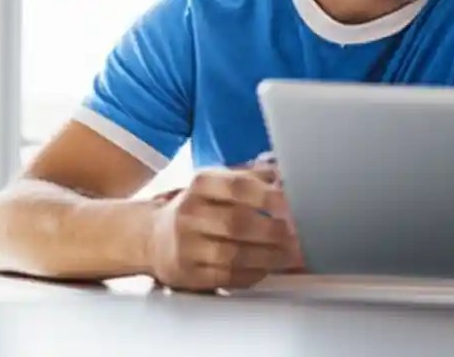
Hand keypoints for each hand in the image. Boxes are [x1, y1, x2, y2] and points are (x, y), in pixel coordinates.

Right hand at [146, 168, 298, 290]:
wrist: (153, 237)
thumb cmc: (201, 206)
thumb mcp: (220, 182)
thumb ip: (255, 177)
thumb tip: (289, 175)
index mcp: (201, 183)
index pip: (238, 186)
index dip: (269, 195)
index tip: (293, 204)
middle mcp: (189, 213)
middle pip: (238, 223)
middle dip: (275, 231)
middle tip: (300, 235)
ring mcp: (185, 246)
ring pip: (234, 254)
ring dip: (269, 256)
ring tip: (293, 255)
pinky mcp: (187, 274)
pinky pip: (226, 277)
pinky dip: (253, 274)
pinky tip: (269, 268)